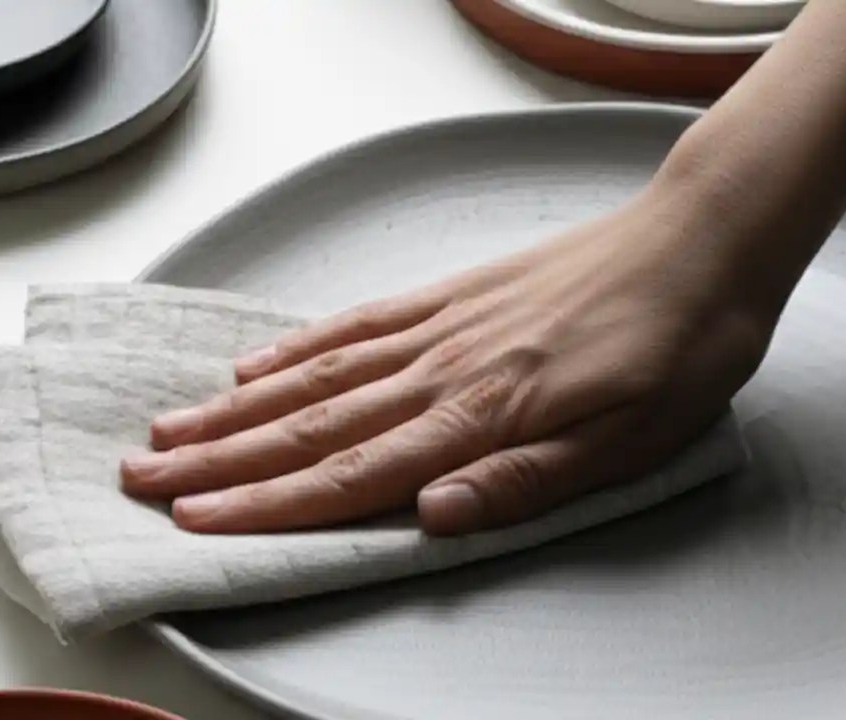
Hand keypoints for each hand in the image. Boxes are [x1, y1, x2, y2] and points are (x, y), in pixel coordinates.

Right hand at [120, 183, 775, 535]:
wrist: (701, 239)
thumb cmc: (678, 347)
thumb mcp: (631, 440)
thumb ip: (524, 480)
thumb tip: (432, 517)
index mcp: (480, 417)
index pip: (350, 474)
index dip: (266, 503)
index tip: (196, 518)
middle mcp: (440, 371)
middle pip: (307, 426)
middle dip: (218, 460)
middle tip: (144, 476)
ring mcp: (435, 328)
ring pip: (313, 376)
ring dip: (234, 409)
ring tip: (170, 428)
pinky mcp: (444, 296)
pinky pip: (353, 325)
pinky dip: (292, 348)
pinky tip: (250, 367)